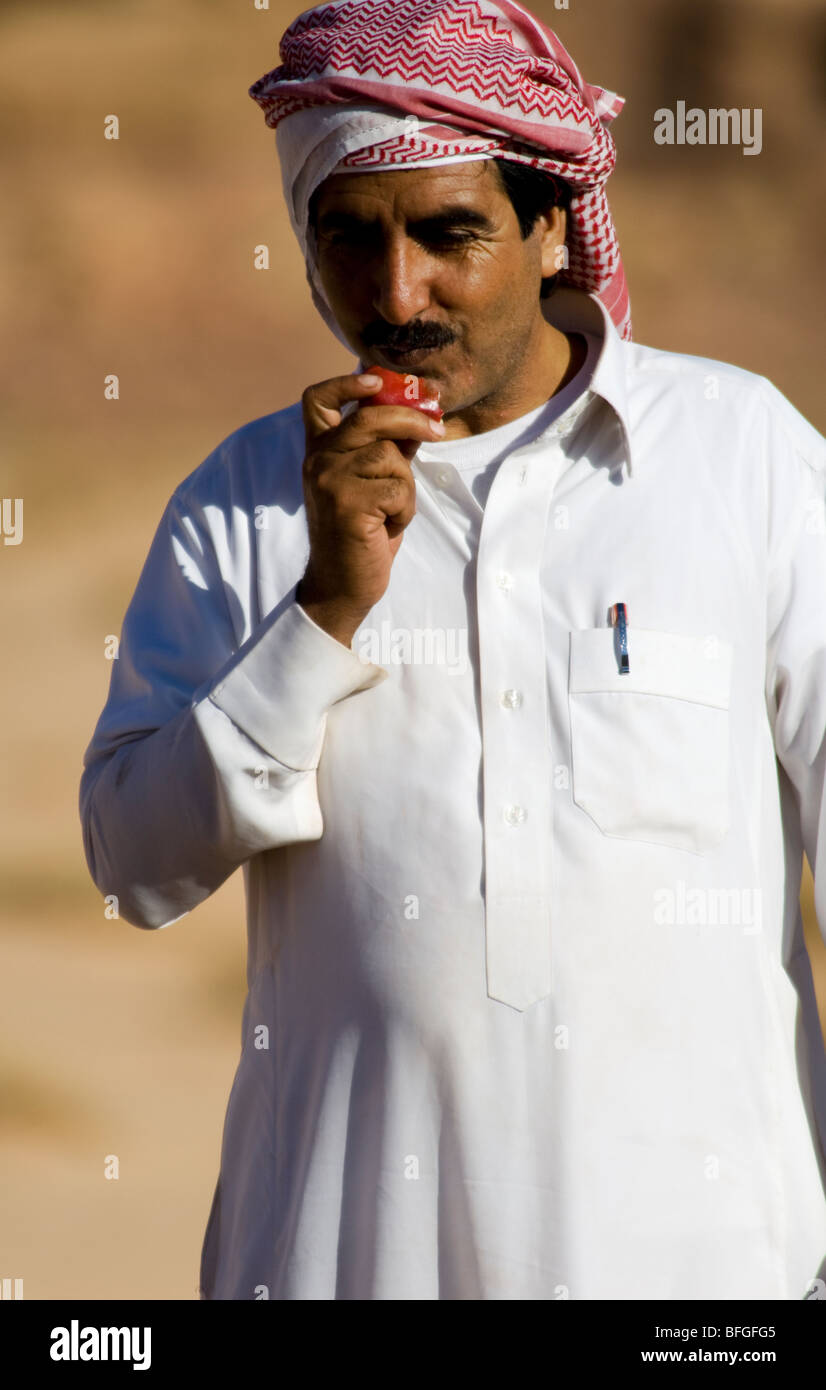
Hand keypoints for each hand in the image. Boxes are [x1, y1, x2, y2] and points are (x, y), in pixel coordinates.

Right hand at [297, 371, 445, 646]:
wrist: (343, 583)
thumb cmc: (363, 532)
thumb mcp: (373, 482)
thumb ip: (387, 447)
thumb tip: (419, 413)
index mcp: (319, 451)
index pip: (318, 400)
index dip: (347, 383)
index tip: (377, 379)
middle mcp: (317, 460)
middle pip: (370, 416)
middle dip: (411, 420)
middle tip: (437, 428)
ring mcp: (329, 480)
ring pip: (391, 456)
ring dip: (405, 485)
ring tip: (391, 510)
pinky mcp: (347, 503)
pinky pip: (398, 488)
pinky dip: (404, 508)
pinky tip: (387, 526)